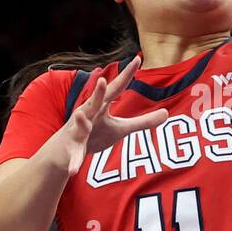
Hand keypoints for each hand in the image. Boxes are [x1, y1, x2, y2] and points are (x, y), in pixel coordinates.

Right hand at [56, 56, 169, 177]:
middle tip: (100, 80)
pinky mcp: (71, 148)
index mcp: (101, 106)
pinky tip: (74, 171)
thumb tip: (166, 113)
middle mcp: (87, 114)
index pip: (116, 88)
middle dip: (97, 92)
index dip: (126, 75)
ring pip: (79, 124)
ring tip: (80, 115)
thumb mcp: (121, 128)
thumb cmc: (94, 135)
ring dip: (79, 120)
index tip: (138, 59)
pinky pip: (73, 156)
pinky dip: (73, 162)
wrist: (64, 152)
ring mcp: (77, 131)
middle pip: (94, 101)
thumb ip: (142, 121)